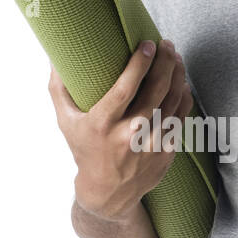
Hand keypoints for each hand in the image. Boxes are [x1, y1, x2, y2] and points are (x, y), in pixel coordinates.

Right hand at [48, 39, 192, 224]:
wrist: (108, 193)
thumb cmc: (84, 149)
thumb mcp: (65, 122)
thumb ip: (59, 89)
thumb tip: (54, 57)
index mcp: (102, 125)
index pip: (125, 89)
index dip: (139, 64)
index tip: (148, 44)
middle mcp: (129, 135)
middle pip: (156, 91)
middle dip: (165, 62)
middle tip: (166, 44)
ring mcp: (151, 145)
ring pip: (173, 102)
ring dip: (178, 75)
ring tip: (175, 57)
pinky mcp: (167, 151)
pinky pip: (181, 117)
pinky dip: (183, 96)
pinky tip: (181, 81)